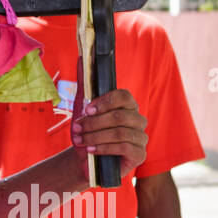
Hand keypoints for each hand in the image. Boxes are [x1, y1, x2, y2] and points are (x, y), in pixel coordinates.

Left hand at [71, 60, 147, 177]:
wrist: (85, 159)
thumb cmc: (86, 131)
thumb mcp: (81, 108)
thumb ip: (84, 84)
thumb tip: (80, 58)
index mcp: (127, 105)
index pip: (124, 96)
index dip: (105, 102)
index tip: (87, 109)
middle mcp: (137, 119)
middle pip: (120, 116)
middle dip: (94, 123)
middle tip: (77, 128)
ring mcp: (141, 137)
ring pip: (120, 132)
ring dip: (95, 136)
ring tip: (80, 141)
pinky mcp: (140, 155)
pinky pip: (124, 148)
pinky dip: (103, 148)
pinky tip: (90, 150)